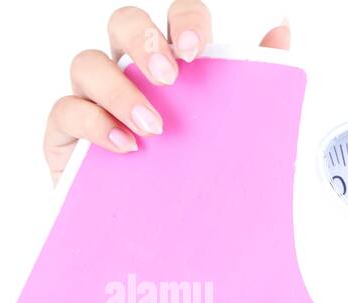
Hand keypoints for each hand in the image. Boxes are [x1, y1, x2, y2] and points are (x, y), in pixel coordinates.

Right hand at [43, 1, 290, 184]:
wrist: (164, 236)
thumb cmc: (196, 173)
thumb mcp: (235, 132)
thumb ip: (256, 80)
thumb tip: (281, 28)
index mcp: (172, 62)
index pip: (175, 19)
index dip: (184, 20)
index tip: (197, 50)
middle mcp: (129, 70)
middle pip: (123, 22)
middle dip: (144, 42)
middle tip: (171, 77)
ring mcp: (93, 97)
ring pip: (87, 62)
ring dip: (119, 90)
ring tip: (153, 128)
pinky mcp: (67, 133)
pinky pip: (66, 111)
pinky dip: (94, 123)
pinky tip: (126, 147)